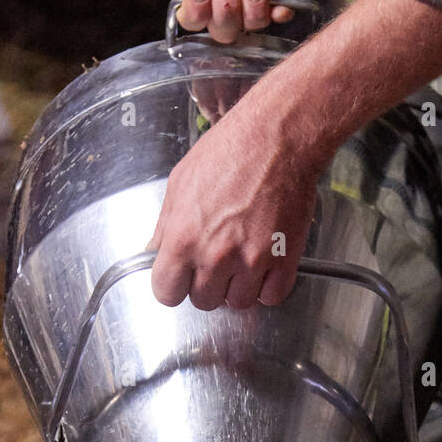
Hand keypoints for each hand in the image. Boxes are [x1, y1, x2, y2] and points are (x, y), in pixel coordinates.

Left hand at [148, 101, 319, 309]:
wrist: (277, 137)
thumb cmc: (230, 151)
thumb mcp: (180, 183)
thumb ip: (166, 226)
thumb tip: (156, 252)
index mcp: (183, 238)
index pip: (166, 293)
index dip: (172, 287)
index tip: (181, 279)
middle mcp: (216, 256)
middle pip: (203, 301)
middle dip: (207, 285)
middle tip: (216, 261)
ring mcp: (252, 261)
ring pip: (238, 303)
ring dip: (239, 287)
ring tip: (243, 258)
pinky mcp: (284, 260)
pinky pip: (272, 297)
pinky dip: (268, 286)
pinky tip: (265, 264)